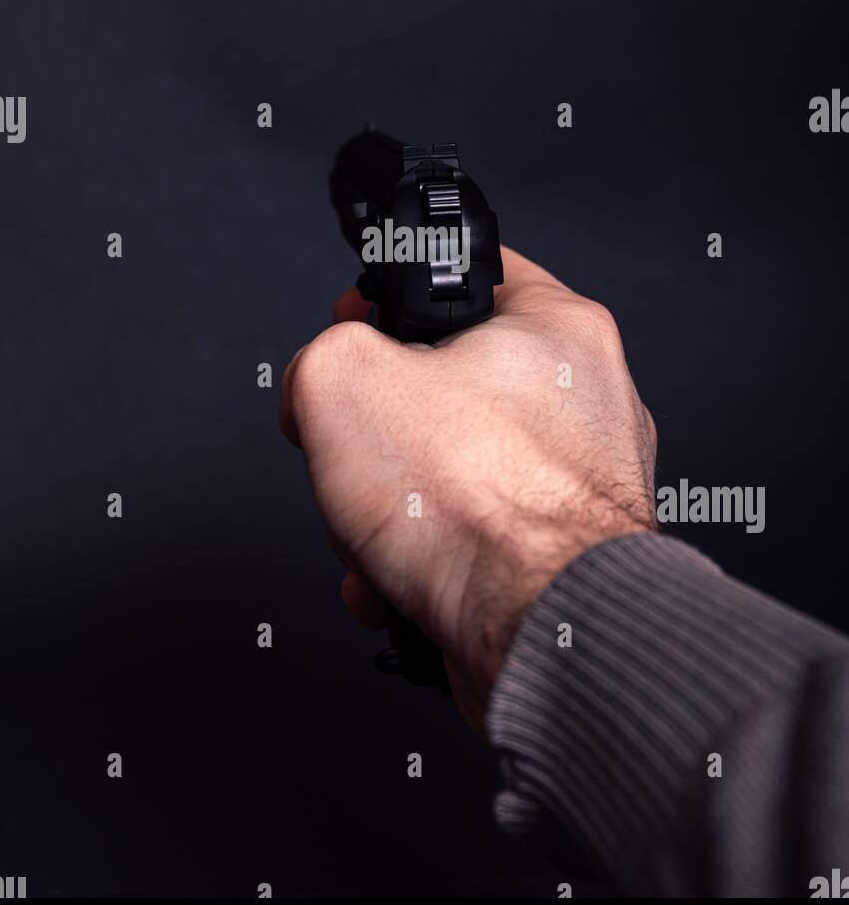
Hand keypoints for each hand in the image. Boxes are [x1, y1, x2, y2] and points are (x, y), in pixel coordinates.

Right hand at [280, 247, 656, 730]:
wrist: (538, 632)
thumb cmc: (481, 509)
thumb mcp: (343, 379)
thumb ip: (322, 354)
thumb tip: (318, 389)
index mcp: (559, 327)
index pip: (467, 272)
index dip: (391, 292)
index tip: (357, 318)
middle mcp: (586, 399)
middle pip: (446, 386)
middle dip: (379, 431)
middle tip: (360, 446)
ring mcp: (580, 483)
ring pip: (451, 471)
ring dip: (390, 508)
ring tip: (376, 533)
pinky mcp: (563, 554)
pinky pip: (471, 538)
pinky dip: (422, 560)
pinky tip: (394, 583)